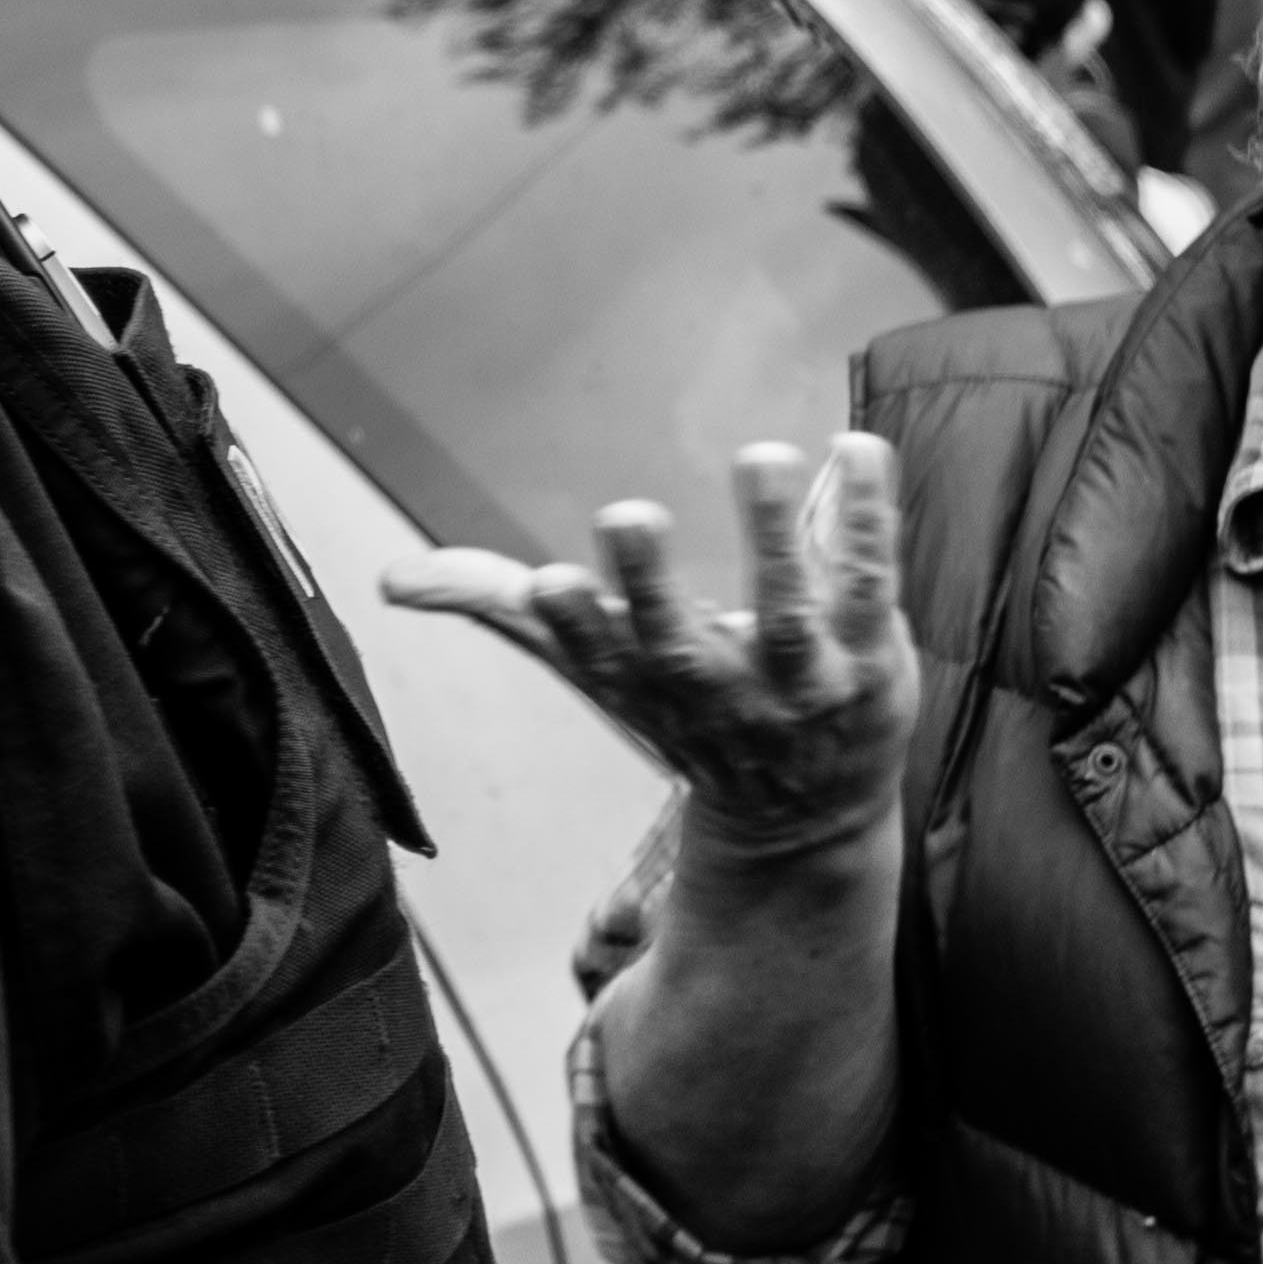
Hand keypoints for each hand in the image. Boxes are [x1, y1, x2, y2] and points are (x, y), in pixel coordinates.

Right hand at [384, 434, 918, 855]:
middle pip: (682, 648)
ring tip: (759, 456)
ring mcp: (801, 682)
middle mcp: (717, 694)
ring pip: (791, 615)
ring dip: (774, 539)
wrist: (806, 815)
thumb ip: (494, 605)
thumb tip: (390, 582)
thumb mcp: (588, 663)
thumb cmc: (679, 711)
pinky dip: (866, 517)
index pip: (599, 659)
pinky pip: (872, 582)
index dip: (575, 624)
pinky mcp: (871, 654)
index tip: (545, 584)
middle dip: (652, 587)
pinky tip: (857, 448)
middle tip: (625, 515)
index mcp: (638, 685)